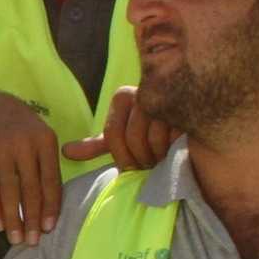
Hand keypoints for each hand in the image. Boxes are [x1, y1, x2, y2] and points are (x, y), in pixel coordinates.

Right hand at [0, 90, 64, 243]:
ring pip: (10, 190)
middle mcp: (25, 144)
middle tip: (32, 241)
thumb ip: (50, 166)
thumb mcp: (42, 138)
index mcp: (46, 142)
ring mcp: (2, 149)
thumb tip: (55, 206)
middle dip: (31, 218)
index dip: (50, 207)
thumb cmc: (22, 130)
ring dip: (12, 217)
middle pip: (30, 188)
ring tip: (15, 239)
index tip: (48, 229)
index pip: (51, 181)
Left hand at [62, 86, 176, 175]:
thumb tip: (65, 151)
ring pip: (153, 138)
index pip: (112, 135)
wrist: (192, 128)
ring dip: (158, 156)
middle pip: (132, 137)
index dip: (123, 158)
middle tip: (151, 166)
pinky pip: (174, 135)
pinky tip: (177, 149)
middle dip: (141, 160)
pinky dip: (173, 148)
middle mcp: (142, 91)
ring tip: (164, 157)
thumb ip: (97, 145)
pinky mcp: (187, 107)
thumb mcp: (123, 140)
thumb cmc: (154, 135)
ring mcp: (167, 96)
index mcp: (122, 97)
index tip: (133, 167)